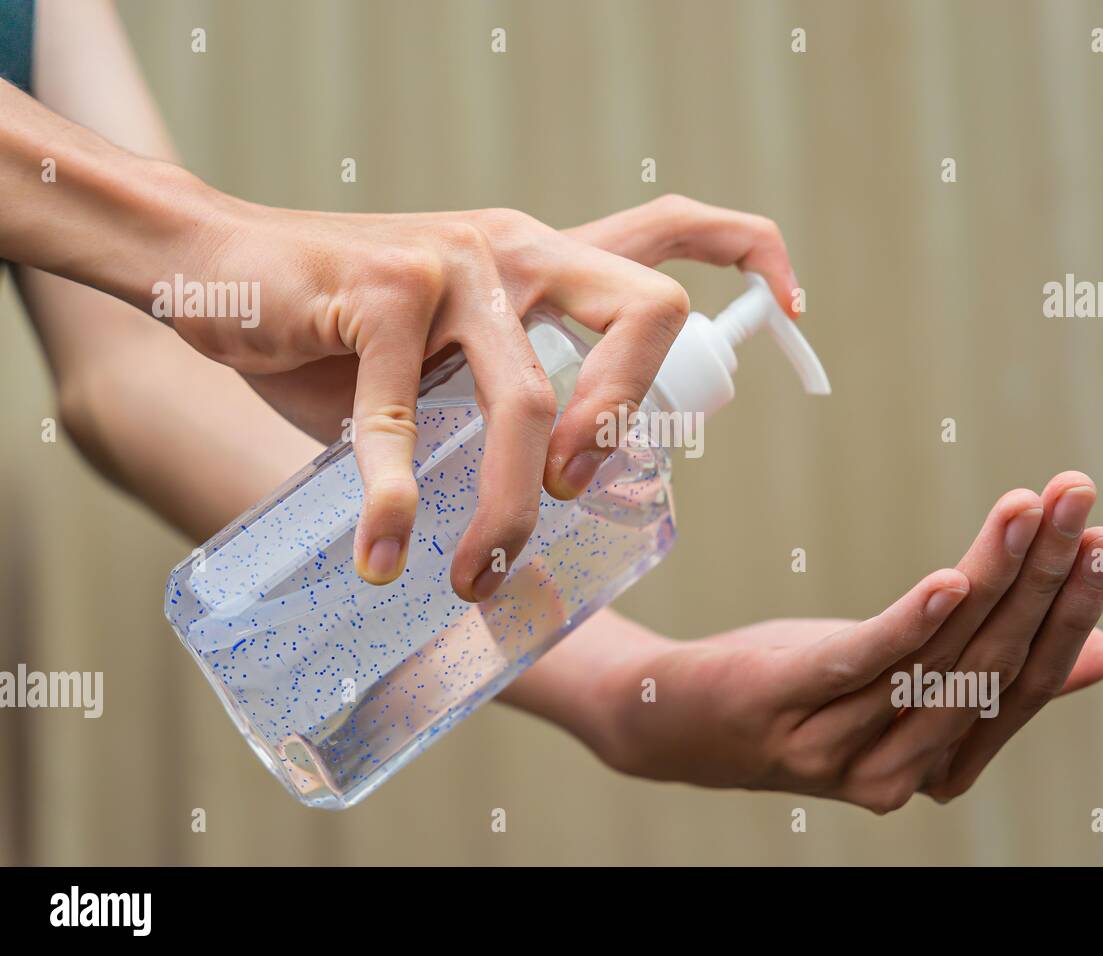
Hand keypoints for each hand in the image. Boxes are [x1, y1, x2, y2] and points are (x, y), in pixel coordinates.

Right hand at [171, 193, 797, 600]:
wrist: (220, 267)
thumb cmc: (342, 331)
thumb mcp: (444, 358)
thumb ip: (499, 405)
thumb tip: (548, 511)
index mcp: (546, 262)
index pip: (671, 230)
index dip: (750, 257)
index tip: (792, 311)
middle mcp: (516, 252)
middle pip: (641, 311)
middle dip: (630, 414)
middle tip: (579, 490)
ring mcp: (449, 269)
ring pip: (525, 400)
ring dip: (510, 508)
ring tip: (477, 578)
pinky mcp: (374, 291)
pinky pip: (401, 417)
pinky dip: (393, 502)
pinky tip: (385, 556)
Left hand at [578, 471, 1102, 811]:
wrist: (676, 721)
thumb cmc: (804, 694)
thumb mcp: (903, 681)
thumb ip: (992, 676)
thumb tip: (1102, 654)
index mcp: (941, 764)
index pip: (1027, 683)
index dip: (1071, 611)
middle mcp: (900, 767)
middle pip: (992, 663)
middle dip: (1046, 576)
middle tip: (1082, 501)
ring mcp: (841, 741)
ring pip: (940, 653)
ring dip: (995, 574)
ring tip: (1034, 507)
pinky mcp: (787, 702)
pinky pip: (864, 660)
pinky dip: (914, 620)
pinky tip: (954, 578)